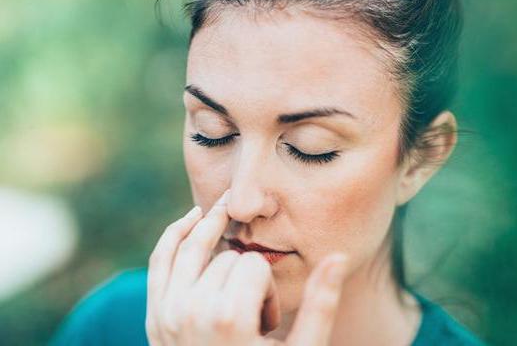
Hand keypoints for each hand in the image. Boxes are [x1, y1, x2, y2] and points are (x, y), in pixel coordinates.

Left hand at [145, 188, 348, 345]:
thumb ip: (320, 306)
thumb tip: (337, 256)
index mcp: (229, 319)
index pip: (255, 266)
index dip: (269, 289)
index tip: (268, 324)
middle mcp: (191, 311)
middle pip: (228, 257)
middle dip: (245, 278)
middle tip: (251, 316)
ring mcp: (167, 313)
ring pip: (192, 245)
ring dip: (213, 232)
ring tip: (228, 217)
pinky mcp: (154, 316)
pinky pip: (159, 259)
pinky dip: (174, 233)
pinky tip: (193, 217)